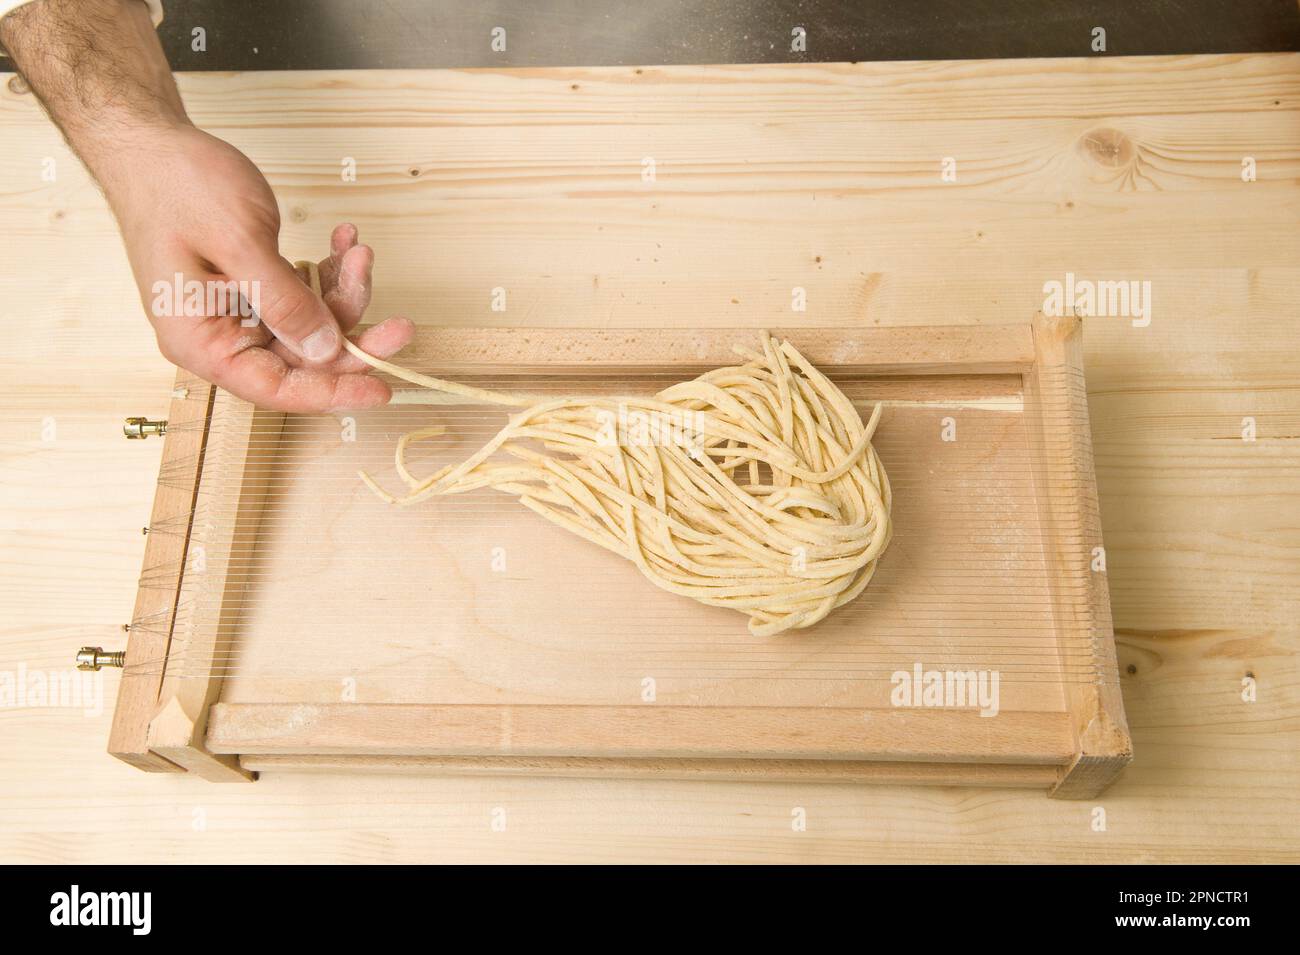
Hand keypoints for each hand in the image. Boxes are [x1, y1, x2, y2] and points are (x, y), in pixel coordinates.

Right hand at [106, 124, 412, 411]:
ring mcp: (238, 312)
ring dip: (343, 292)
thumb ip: (283, 302)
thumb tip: (326, 350)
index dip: (331, 391)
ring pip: (311, 326)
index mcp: (200, 342)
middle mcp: (219, 336)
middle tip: (401, 325)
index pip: (275, 388)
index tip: (381, 387)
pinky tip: (344, 242)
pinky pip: (304, 295)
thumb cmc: (176, 186)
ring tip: (359, 251)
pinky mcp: (256, 289)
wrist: (154, 143)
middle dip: (353, 335)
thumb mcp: (239, 244)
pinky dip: (329, 271)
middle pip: (302, 360)